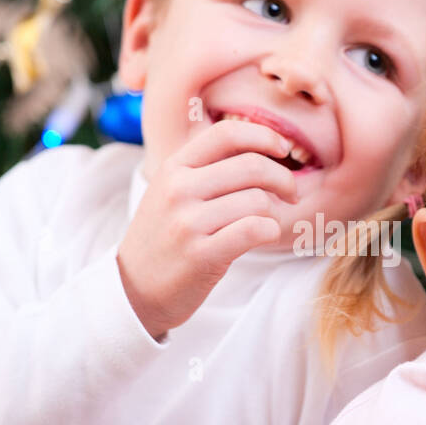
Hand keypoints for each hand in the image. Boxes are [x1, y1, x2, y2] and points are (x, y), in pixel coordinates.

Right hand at [116, 119, 297, 339]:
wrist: (135, 290)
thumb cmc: (165, 238)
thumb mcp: (171, 191)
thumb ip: (206, 167)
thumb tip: (261, 146)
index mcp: (174, 167)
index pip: (227, 134)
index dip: (264, 136)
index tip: (283, 150)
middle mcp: (178, 189)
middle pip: (252, 166)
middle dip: (284, 179)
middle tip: (290, 194)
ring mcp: (187, 222)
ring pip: (258, 200)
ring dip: (275, 212)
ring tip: (268, 222)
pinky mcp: (200, 254)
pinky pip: (254, 230)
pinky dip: (270, 231)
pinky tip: (264, 236)